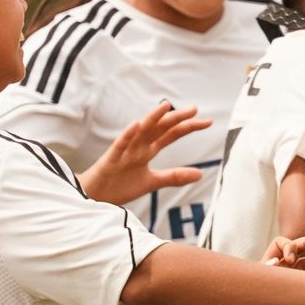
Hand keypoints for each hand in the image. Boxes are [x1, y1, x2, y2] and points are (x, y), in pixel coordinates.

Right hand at [79, 101, 209, 204]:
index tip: (207, 122)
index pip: (171, 134)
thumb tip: (200, 174)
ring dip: (152, 118)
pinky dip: (128, 135)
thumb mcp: (152, 182)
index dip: (188, 127)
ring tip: (166, 107)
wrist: (96, 197)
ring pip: (140, 131)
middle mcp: (138, 146)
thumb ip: (174, 177)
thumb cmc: (120, 186)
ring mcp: (124, 151)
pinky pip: (120, 144)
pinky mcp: (111, 159)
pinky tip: (136, 125)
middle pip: (159, 128)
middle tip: (195, 109)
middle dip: (176, 118)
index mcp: (147, 150)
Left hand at [227, 237, 304, 304]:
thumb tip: (276, 262)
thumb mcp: (248, 291)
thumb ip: (262, 277)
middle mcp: (278, 270)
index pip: (280, 244)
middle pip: (296, 249)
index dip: (288, 246)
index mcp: (266, 265)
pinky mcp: (294, 296)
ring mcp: (288, 282)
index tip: (290, 261)